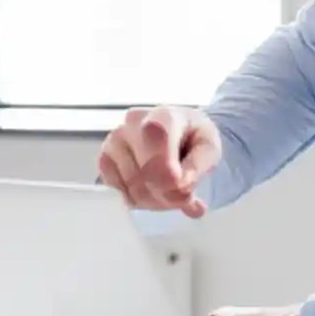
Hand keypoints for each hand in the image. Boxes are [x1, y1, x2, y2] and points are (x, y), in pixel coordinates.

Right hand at [97, 105, 221, 216]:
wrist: (179, 134)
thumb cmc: (194, 138)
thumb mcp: (210, 147)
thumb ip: (199, 164)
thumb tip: (180, 183)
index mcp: (163, 115)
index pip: (155, 137)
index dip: (166, 168)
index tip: (181, 184)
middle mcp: (132, 124)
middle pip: (145, 170)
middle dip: (169, 193)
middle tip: (185, 195)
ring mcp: (114, 142)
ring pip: (133, 187)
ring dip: (157, 201)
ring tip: (172, 192)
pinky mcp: (104, 161)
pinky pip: (121, 193)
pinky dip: (140, 201)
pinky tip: (154, 191)